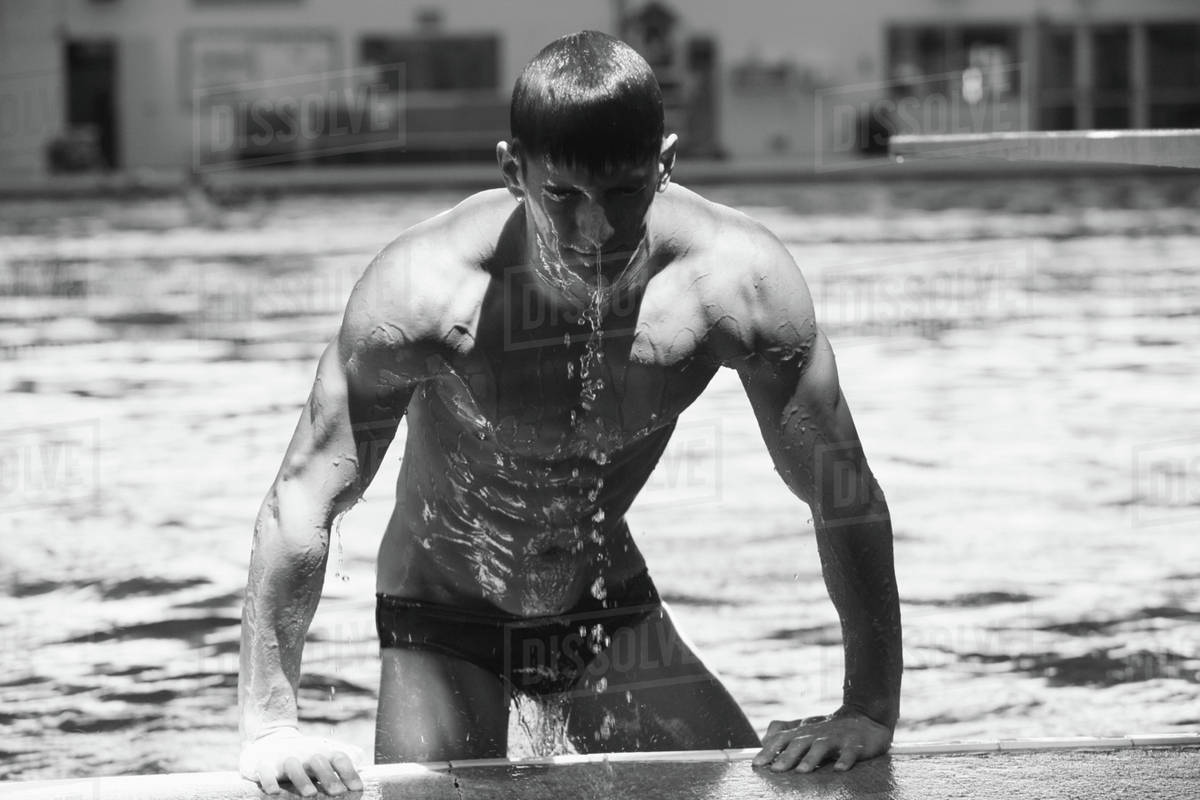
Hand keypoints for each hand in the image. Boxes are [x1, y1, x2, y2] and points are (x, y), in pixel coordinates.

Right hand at [239, 726, 365, 795]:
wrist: (270, 738)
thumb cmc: (305, 754)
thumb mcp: (325, 753)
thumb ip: (345, 757)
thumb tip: (364, 761)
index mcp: (322, 752)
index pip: (338, 758)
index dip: (349, 772)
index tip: (357, 789)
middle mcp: (304, 754)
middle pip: (318, 761)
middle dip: (328, 777)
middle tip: (338, 792)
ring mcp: (284, 758)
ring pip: (293, 766)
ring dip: (302, 780)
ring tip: (310, 794)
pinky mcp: (263, 764)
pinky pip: (265, 771)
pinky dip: (269, 780)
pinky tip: (274, 792)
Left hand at [752, 707, 891, 772]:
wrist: (864, 718)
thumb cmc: (829, 728)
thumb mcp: (806, 728)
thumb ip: (785, 731)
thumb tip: (765, 739)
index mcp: (803, 732)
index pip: (781, 739)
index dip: (768, 750)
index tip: (756, 764)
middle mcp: (816, 734)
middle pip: (799, 743)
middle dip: (787, 756)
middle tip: (775, 770)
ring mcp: (836, 738)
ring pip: (822, 747)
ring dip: (811, 758)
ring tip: (802, 771)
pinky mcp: (855, 744)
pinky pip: (850, 752)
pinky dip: (845, 760)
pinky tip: (840, 769)